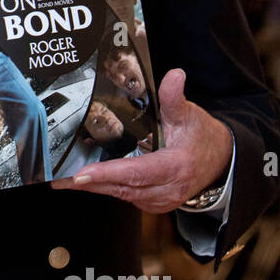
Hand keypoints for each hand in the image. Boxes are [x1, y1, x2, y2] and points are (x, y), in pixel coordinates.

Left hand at [51, 69, 232, 212]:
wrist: (220, 161)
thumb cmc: (201, 137)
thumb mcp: (189, 114)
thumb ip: (174, 97)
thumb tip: (174, 75)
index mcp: (176, 167)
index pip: (137, 172)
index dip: (108, 174)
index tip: (82, 174)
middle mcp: (168, 189)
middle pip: (123, 187)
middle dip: (89, 183)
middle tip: (59, 178)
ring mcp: (161, 200)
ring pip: (121, 194)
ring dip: (94, 187)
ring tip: (64, 180)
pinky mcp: (154, 204)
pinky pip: (126, 196)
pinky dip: (107, 188)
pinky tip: (87, 181)